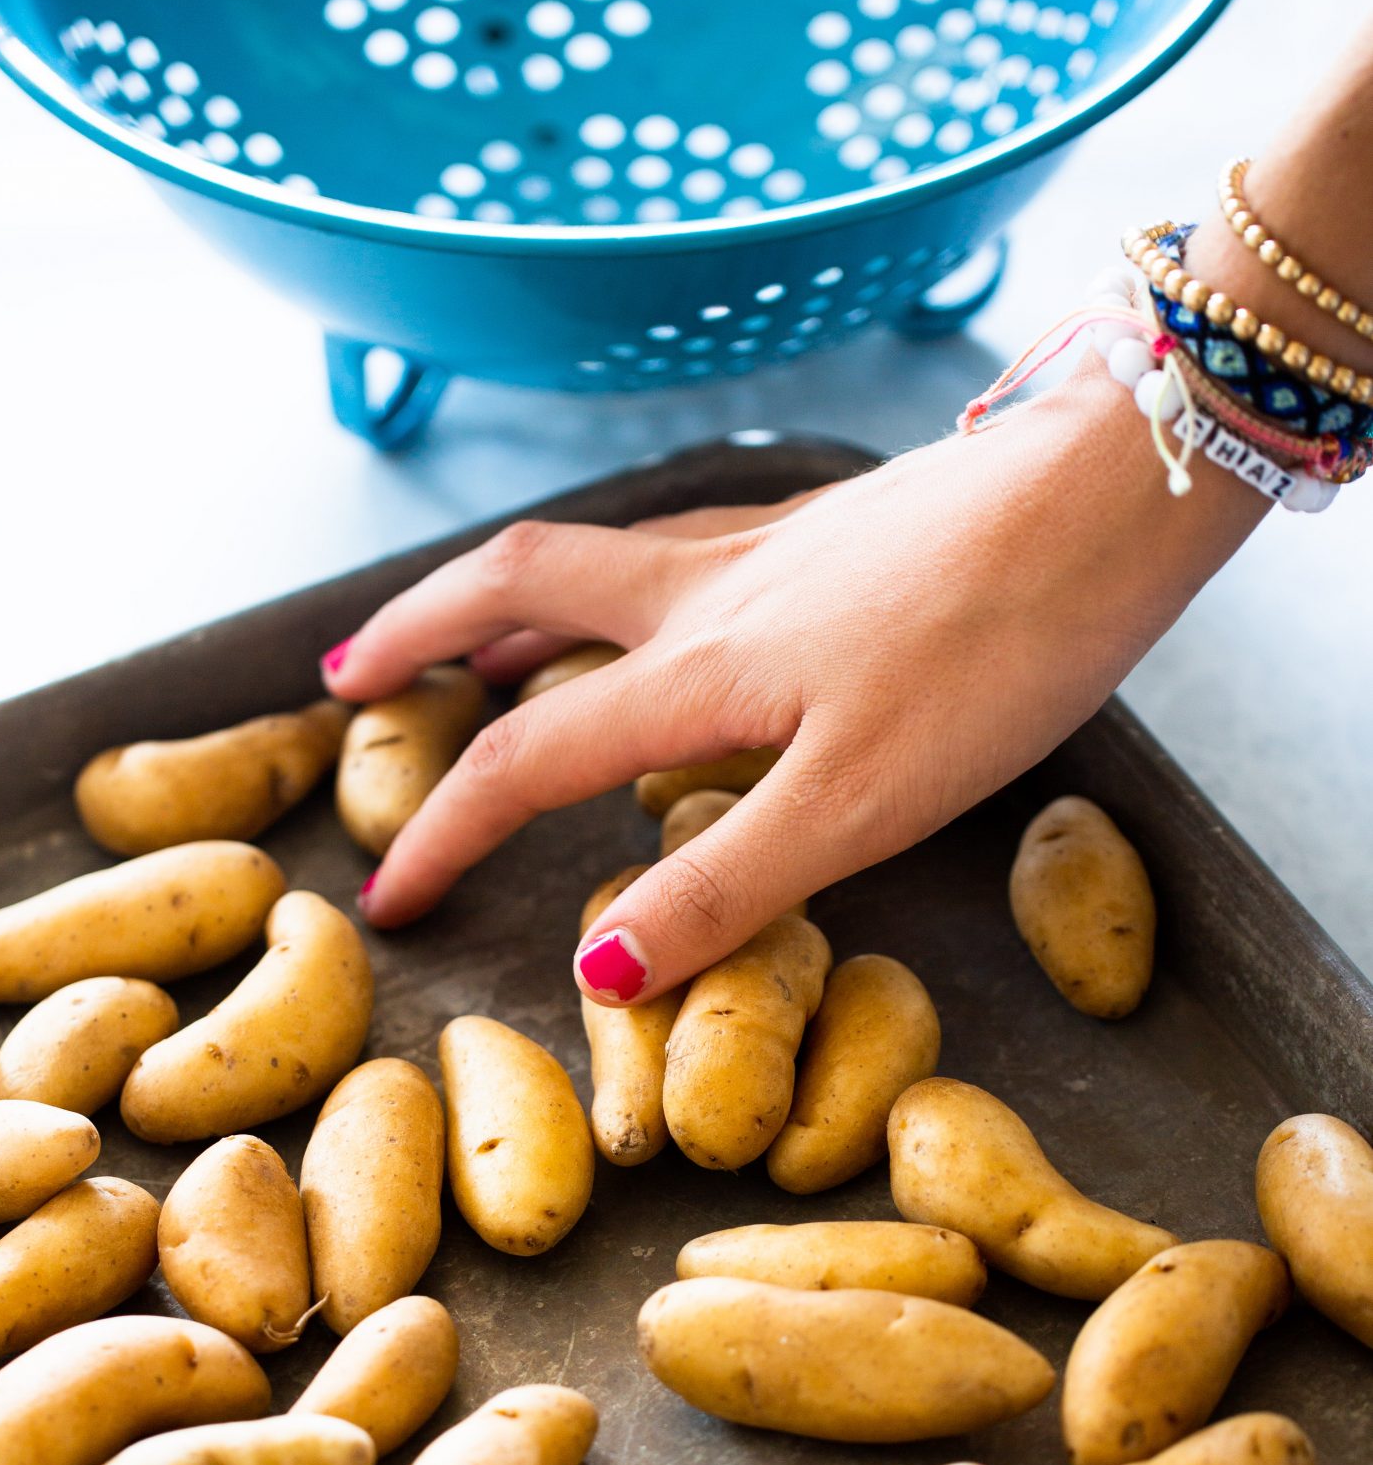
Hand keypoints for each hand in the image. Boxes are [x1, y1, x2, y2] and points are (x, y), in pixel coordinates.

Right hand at [328, 366, 1263, 1003]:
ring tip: (466, 648)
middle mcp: (704, 590)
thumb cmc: (1003, 650)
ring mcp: (766, 545)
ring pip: (591, 559)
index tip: (389, 901)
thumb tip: (596, 974)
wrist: (1119, 491)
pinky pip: (671, 552)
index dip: (443, 836)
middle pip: (514, 589)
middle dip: (416, 634)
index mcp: (695, 669)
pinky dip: (609, 583)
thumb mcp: (862, 803)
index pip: (522, 758)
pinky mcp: (829, 526)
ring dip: (502, 601)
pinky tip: (655, 610)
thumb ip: (725, 886)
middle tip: (345, 677)